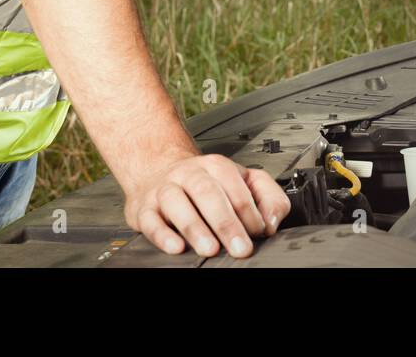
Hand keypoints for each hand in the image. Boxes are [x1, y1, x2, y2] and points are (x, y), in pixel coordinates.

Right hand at [124, 153, 290, 258]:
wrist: (156, 169)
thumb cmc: (204, 183)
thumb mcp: (241, 181)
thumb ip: (267, 196)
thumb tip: (272, 221)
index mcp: (214, 166)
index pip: (234, 184)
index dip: (249, 210)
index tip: (258, 231)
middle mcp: (188, 174)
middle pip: (207, 192)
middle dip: (226, 222)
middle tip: (240, 248)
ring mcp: (164, 190)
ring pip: (177, 203)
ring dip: (195, 227)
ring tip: (210, 249)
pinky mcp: (144, 209)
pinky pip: (151, 220)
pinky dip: (162, 235)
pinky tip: (176, 247)